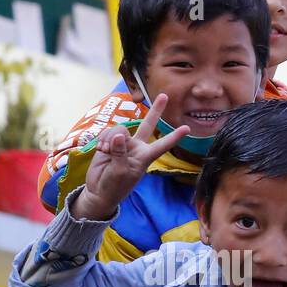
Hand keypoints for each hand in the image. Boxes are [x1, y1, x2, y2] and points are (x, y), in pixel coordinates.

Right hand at [72, 93, 188, 220]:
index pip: (162, 145)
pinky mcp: (109, 142)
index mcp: (145, 157)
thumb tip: (119, 134)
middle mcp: (137, 147)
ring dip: (110, 138)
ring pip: (120, 129)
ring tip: (105, 150)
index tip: (187, 128)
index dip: (174, 137)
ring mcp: (124, 143)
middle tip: (164, 96)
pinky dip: (103, 139)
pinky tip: (100, 148)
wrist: (98, 191)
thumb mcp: (120, 171)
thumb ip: (120, 152)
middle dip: (155, 110)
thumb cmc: (114, 186)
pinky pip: (108, 132)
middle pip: (148, 124)